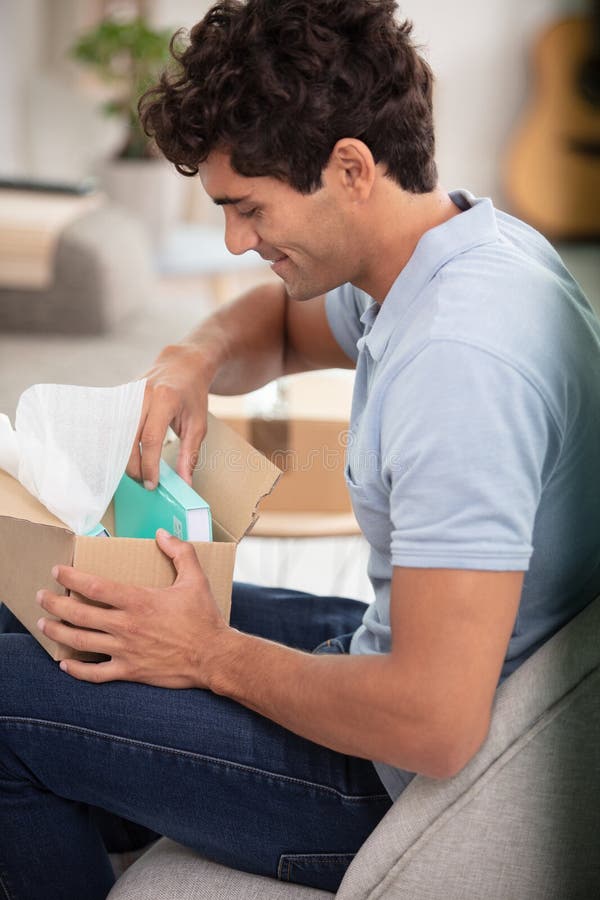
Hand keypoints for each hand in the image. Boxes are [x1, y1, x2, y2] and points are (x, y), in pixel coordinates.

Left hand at [35, 530, 228, 687]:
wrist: (214, 656)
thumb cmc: (204, 618)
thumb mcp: (195, 579)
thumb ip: (180, 552)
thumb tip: (163, 533)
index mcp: (139, 600)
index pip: (95, 586)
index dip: (71, 577)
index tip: (57, 571)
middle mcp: (126, 625)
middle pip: (79, 613)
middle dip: (55, 604)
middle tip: (42, 597)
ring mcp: (125, 650)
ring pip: (81, 641)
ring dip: (58, 632)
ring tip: (44, 625)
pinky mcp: (129, 670)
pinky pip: (95, 673)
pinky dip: (77, 669)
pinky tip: (66, 663)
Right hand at [128, 342, 212, 487]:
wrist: (181, 366)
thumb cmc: (192, 396)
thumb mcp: (198, 425)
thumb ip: (190, 455)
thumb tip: (185, 484)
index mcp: (164, 399)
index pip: (150, 439)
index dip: (149, 465)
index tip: (152, 484)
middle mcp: (142, 395)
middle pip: (129, 439)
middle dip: (134, 466)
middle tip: (144, 482)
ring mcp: (128, 394)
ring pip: (119, 435)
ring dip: (125, 457)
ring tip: (137, 472)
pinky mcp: (120, 397)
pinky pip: (116, 426)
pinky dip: (120, 444)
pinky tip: (127, 457)